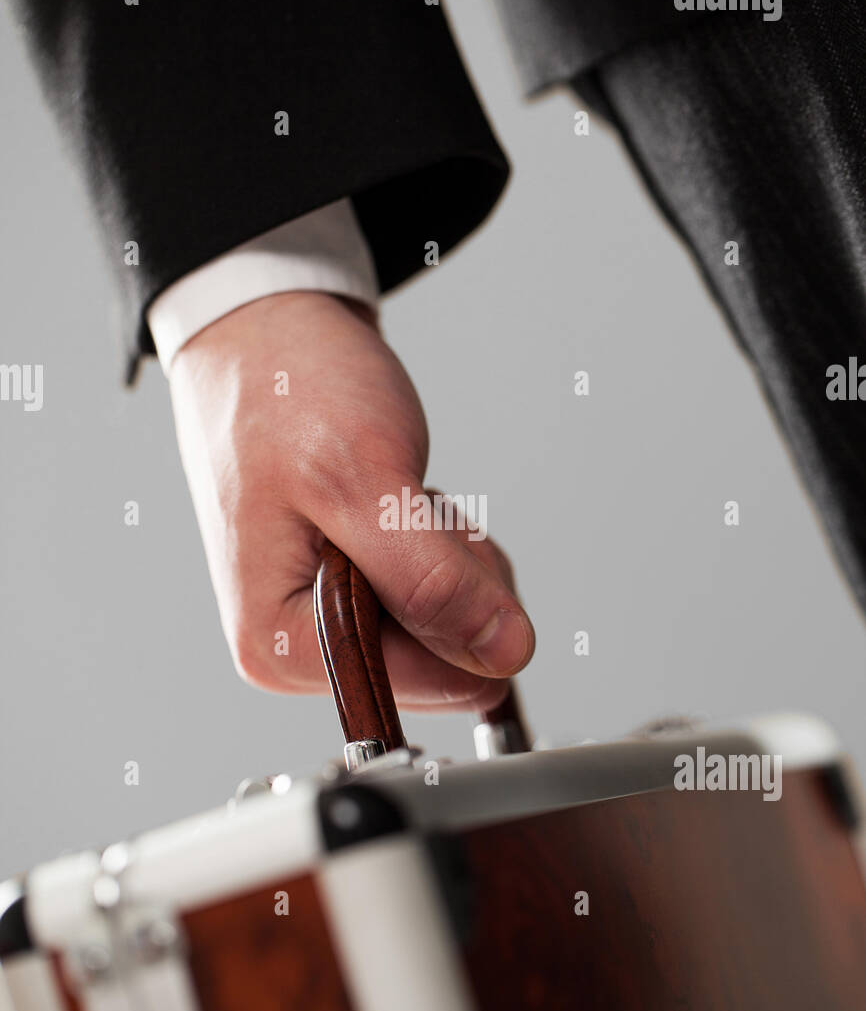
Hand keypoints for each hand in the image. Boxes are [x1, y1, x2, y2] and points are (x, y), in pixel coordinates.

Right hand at [168, 291, 534, 710]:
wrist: (263, 327)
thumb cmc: (285, 389)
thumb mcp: (365, 479)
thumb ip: (432, 580)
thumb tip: (505, 653)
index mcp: (277, 643)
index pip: (424, 683)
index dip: (460, 611)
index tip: (431, 535)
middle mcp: (293, 647)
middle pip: (443, 659)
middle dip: (455, 576)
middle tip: (411, 503)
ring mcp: (323, 616)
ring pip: (448, 624)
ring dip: (451, 553)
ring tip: (396, 490)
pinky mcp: (349, 587)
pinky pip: (433, 591)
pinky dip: (440, 540)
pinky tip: (398, 495)